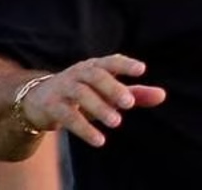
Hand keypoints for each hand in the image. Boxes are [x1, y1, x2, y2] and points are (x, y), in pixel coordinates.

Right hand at [21, 54, 165, 146]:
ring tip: (117, 122)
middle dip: (113, 88)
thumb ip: (135, 93)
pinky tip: (100, 140)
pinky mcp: (51, 106)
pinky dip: (84, 129)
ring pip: (80, 94)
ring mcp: (63, 88)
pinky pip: (67, 116)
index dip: (125, 64)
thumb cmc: (84, 93)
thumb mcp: (108, 92)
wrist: (39, 101)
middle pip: (95, 76)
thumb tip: (163, 95)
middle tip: (129, 104)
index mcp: (94, 66)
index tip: (142, 69)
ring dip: (99, 108)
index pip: (111, 61)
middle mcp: (78, 73)